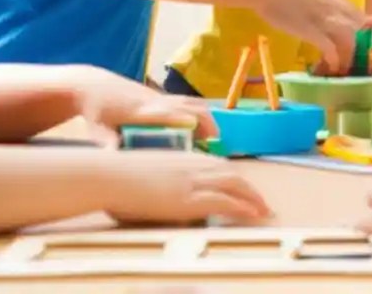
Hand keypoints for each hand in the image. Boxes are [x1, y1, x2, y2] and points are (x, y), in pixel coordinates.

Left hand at [74, 67, 217, 144]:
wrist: (91, 84)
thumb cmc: (94, 110)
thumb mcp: (95, 128)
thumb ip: (105, 142)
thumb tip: (112, 157)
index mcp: (140, 110)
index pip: (168, 113)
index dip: (186, 122)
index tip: (204, 134)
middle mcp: (155, 100)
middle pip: (189, 105)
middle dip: (206, 121)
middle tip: (216, 141)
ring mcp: (159, 97)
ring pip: (191, 102)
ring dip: (205, 117)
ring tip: (213, 137)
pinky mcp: (159, 97)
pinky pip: (186, 102)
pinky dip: (198, 113)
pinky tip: (199, 130)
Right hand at [106, 151, 271, 224]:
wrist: (107, 174)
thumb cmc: (115, 176)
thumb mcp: (145, 172)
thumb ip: (160, 178)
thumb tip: (163, 191)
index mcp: (182, 156)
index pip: (216, 165)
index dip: (232, 177)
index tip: (241, 187)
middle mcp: (191, 164)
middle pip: (231, 172)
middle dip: (250, 188)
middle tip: (261, 202)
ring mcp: (192, 180)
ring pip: (235, 184)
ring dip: (253, 198)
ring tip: (264, 210)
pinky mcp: (188, 198)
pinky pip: (225, 201)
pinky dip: (243, 207)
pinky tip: (253, 214)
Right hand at [258, 0, 371, 73]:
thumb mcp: (316, 2)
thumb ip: (329, 14)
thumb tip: (333, 27)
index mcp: (340, 5)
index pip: (370, 17)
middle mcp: (339, 12)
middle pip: (362, 36)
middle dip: (365, 55)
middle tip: (360, 69)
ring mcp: (327, 21)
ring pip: (351, 44)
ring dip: (348, 61)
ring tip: (340, 72)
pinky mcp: (313, 30)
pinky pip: (331, 50)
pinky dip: (333, 61)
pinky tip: (329, 68)